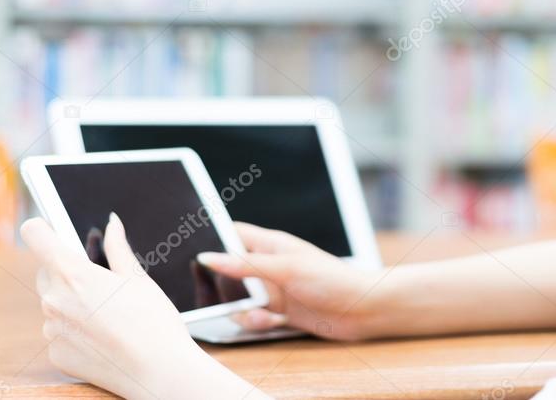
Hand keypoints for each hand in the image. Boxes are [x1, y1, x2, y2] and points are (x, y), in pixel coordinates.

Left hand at [20, 213, 259, 398]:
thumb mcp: (138, 278)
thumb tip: (112, 223)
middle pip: (46, 271)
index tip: (53, 230)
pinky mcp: (56, 354)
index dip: (43, 228)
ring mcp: (51, 329)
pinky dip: (75, 331)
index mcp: (74, 273)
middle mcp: (54, 300)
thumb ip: (118, 247)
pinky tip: (103, 337)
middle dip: (67, 270)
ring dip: (72, 302)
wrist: (159, 372)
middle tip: (102, 282)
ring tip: (109, 315)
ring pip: (54, 303)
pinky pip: (59, 332)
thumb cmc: (154, 321)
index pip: (35, 234)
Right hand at [197, 223, 382, 341]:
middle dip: (222, 285)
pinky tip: (268, 321)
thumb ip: (245, 265)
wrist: (362, 310)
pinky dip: (255, 321)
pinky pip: (253, 317)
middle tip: (221, 294)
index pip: (233, 234)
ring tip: (257, 312)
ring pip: (238, 298)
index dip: (213, 240)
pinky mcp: (280, 311)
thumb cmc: (330, 279)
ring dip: (240, 309)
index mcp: (271, 244)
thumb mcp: (284, 268)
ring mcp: (274, 289)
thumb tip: (209, 257)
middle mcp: (269, 266)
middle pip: (230, 271)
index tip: (193, 252)